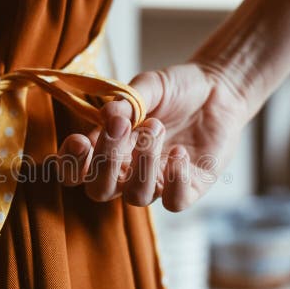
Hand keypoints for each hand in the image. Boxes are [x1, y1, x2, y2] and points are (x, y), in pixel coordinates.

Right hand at [57, 63, 249, 210]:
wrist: (220, 89)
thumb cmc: (176, 89)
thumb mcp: (149, 86)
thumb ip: (127, 100)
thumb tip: (107, 114)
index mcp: (108, 149)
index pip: (74, 171)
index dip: (70, 164)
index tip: (82, 140)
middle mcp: (127, 172)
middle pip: (99, 191)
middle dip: (105, 162)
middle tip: (123, 125)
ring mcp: (158, 183)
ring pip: (137, 197)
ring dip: (143, 164)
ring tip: (157, 126)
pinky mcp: (189, 188)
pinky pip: (175, 202)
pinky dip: (176, 178)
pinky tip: (180, 152)